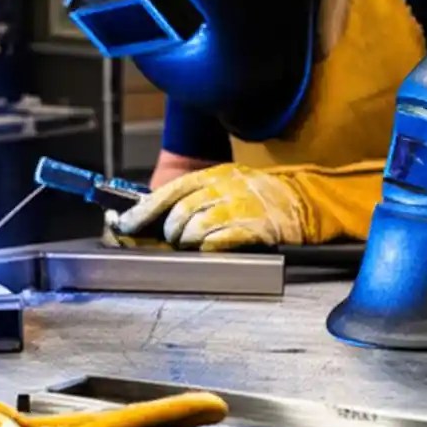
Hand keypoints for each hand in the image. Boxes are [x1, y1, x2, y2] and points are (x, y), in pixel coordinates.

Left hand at [114, 161, 383, 251]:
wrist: (302, 201)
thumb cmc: (257, 196)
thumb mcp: (223, 185)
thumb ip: (191, 197)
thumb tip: (150, 216)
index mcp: (212, 175)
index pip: (167, 192)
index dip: (142, 212)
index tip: (124, 226)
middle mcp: (224, 187)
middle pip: (179, 213)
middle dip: (169, 233)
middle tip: (173, 241)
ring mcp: (241, 207)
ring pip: (195, 228)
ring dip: (187, 242)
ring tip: (193, 246)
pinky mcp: (256, 228)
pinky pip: (220, 242)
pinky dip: (208, 249)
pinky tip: (209, 251)